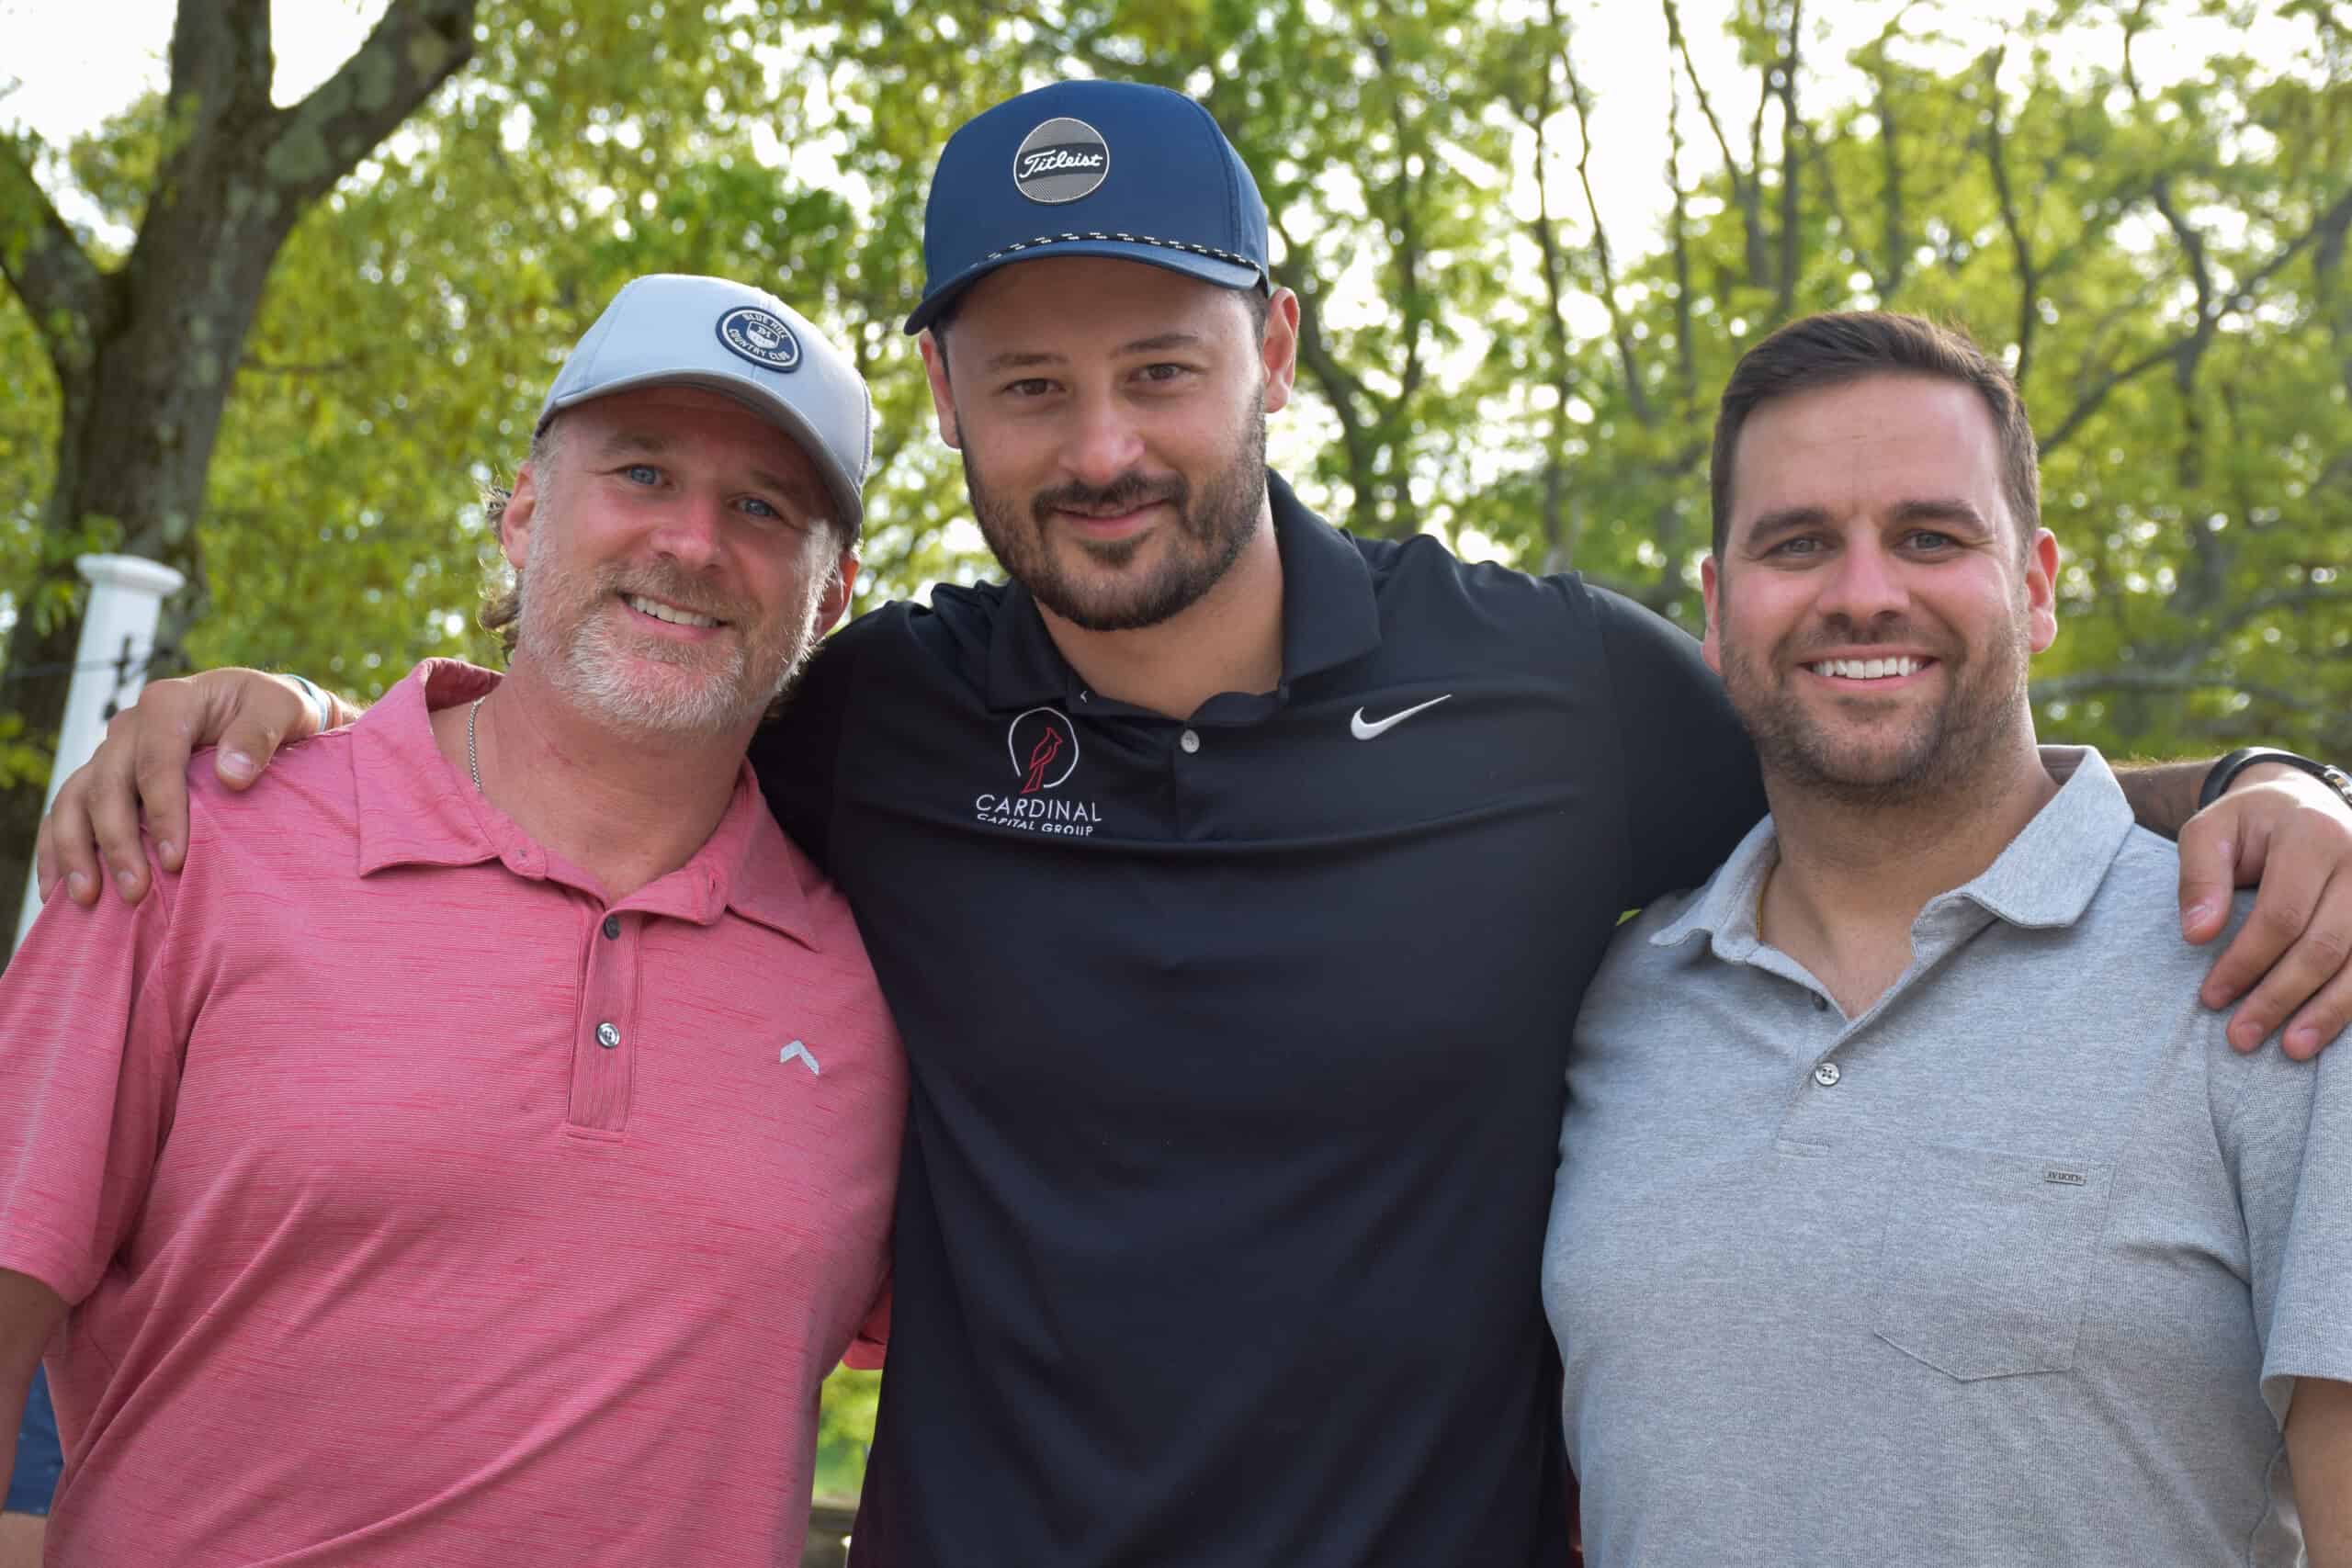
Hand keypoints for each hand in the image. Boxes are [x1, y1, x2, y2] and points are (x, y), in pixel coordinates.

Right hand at [33, 669, 321, 907]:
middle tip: (136, 892)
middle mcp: (131, 726)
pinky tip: (56, 889)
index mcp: (171, 703)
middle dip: (117, 842)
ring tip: (85, 899)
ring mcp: (111, 752)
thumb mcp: (284, 710)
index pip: (157, 760)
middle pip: (108, 784)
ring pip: (74, 799)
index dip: (162, 811)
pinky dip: (55, 848)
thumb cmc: (276, 713)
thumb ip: (260, 735)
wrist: (258, 711)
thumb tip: (231, 775)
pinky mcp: (102, 776)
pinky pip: (65, 811)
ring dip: (74, 850)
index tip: (174, 860)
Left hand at [2179, 763, 2351, 1058]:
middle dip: (2280, 997)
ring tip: (2289, 1050)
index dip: (2246, 962)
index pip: (2281, 915)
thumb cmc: (2249, 825)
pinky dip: (2351, 1002)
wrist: (2305, 806)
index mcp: (2312, 836)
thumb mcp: (2209, 832)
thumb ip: (2199, 877)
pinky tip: (2328, 1031)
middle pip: (2324, 946)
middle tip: (2240, 1038)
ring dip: (2325, 1013)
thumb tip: (2197, 936)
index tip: (2210, 998)